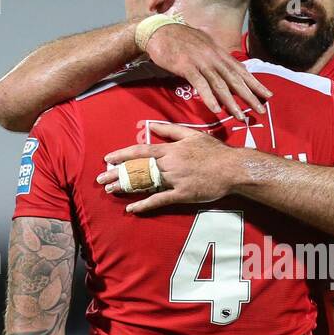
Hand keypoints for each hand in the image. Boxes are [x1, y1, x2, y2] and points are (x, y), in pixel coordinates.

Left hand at [97, 122, 246, 214]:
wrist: (232, 169)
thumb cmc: (214, 151)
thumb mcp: (192, 135)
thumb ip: (170, 130)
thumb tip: (152, 126)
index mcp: (170, 150)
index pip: (140, 151)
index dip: (122, 155)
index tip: (107, 158)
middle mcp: (169, 165)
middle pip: (138, 169)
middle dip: (117, 173)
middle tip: (100, 178)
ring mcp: (175, 180)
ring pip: (145, 184)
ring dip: (125, 188)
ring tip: (110, 190)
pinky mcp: (182, 194)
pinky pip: (159, 200)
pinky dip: (144, 204)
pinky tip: (131, 208)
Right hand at [143, 23, 270, 120]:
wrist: (158, 30)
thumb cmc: (180, 38)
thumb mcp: (203, 44)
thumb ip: (215, 55)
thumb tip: (226, 64)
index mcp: (219, 52)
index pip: (241, 70)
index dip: (255, 83)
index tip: (268, 95)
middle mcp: (213, 57)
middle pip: (235, 79)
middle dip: (250, 96)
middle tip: (261, 111)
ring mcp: (200, 61)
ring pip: (220, 84)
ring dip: (231, 102)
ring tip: (241, 116)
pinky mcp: (186, 66)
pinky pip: (200, 84)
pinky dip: (209, 97)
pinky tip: (216, 109)